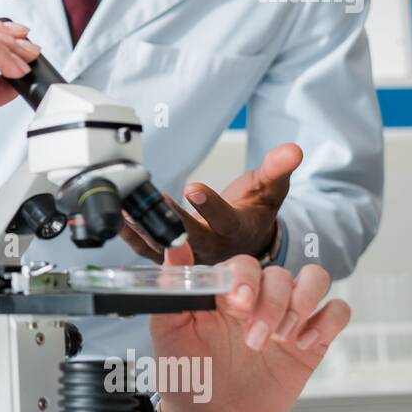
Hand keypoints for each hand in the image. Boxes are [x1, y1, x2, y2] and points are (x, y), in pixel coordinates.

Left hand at [121, 143, 302, 264]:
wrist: (244, 242)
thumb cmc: (254, 212)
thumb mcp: (270, 188)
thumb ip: (278, 169)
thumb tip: (292, 150)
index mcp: (238, 231)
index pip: (226, 220)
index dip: (210, 206)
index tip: (193, 187)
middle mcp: (214, 250)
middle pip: (192, 238)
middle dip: (172, 220)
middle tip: (153, 200)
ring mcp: (192, 258)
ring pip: (167, 248)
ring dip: (146, 230)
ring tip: (127, 210)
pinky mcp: (174, 261)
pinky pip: (151, 252)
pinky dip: (133, 238)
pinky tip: (119, 222)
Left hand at [149, 243, 349, 411]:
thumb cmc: (187, 376)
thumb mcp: (168, 332)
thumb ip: (172, 287)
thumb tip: (175, 246)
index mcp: (224, 293)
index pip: (245, 264)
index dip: (245, 278)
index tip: (237, 304)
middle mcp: (257, 300)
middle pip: (280, 274)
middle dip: (271, 303)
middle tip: (254, 338)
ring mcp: (286, 319)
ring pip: (314, 280)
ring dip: (302, 303)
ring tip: (282, 337)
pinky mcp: (310, 343)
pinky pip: (337, 312)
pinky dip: (328, 320)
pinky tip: (303, 344)